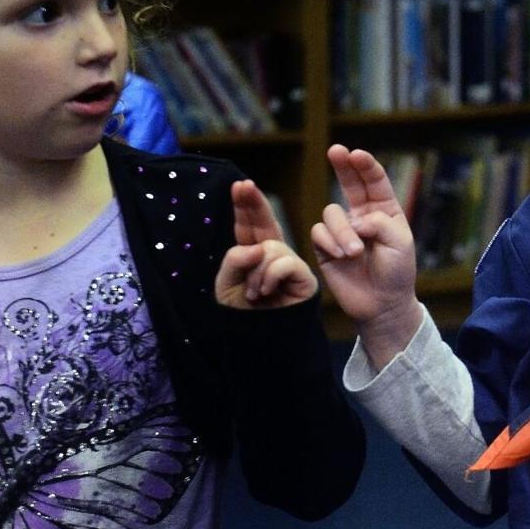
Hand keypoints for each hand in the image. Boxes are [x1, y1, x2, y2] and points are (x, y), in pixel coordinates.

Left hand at [215, 179, 317, 308]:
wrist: (259, 343)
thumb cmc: (242, 317)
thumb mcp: (225, 285)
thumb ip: (236, 260)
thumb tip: (258, 246)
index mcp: (252, 257)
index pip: (249, 226)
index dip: (245, 206)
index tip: (239, 185)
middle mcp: (272, 257)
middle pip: (265, 224)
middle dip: (253, 204)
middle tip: (244, 186)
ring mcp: (290, 266)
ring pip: (272, 247)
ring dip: (256, 271)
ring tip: (254, 293)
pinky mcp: (304, 278)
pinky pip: (284, 262)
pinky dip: (270, 276)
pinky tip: (266, 292)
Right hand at [312, 144, 421, 364]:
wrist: (382, 304)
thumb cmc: (397, 272)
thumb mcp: (400, 243)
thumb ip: (379, 223)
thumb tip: (354, 219)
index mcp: (385, 211)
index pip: (375, 182)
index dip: (366, 166)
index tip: (357, 154)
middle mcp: (362, 215)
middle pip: (350, 183)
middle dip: (343, 165)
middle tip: (336, 151)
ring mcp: (343, 230)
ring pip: (332, 212)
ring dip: (342, 231)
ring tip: (354, 252)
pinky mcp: (325, 246)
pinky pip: (319, 232)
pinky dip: (330, 241)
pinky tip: (342, 257)